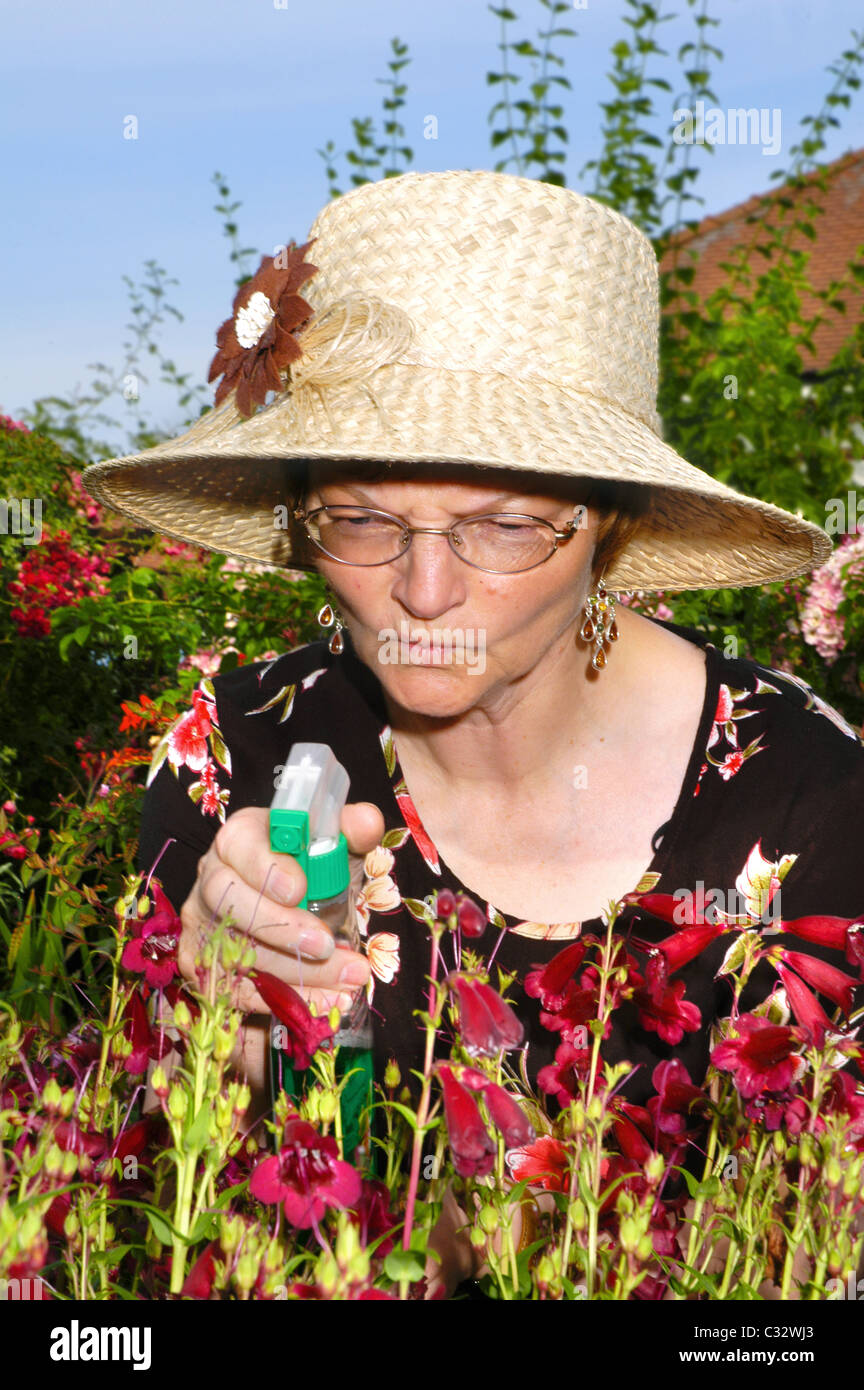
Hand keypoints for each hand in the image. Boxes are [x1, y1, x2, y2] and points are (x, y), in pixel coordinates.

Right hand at [177, 800, 384, 1106]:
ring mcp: (201, 923)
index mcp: (240, 838)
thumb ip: (349, 830)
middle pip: (229, 901)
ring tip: (347, 980)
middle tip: (328, 945)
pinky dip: (282, 1001)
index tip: (300, 889)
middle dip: (281, 928)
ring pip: (235, 951)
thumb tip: (369, 821)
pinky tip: (324, 1002)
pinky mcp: (202, 965)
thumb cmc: (307, 870)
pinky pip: (234, 989)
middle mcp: (211, 877)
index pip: (239, 844)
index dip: (266, 867)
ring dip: (295, 972)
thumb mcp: (330, 846)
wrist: (284, 910)